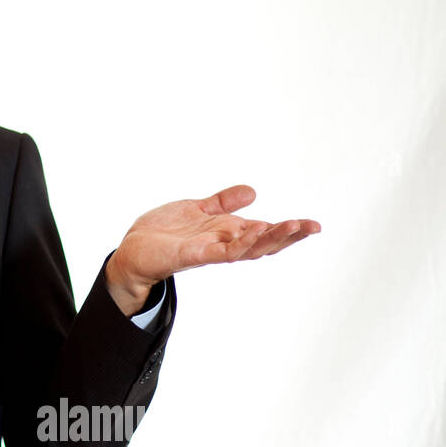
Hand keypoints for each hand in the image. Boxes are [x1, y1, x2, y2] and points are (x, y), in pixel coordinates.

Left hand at [105, 185, 320, 315]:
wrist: (133, 249)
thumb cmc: (163, 232)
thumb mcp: (198, 208)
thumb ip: (224, 201)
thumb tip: (253, 191)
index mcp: (226, 231)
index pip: (263, 230)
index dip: (287, 228)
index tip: (312, 224)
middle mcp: (223, 242)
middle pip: (264, 242)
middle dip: (289, 235)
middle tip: (313, 227)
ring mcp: (211, 250)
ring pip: (249, 248)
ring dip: (271, 238)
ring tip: (293, 227)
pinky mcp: (195, 254)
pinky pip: (223, 251)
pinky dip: (240, 243)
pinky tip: (254, 233)